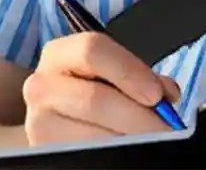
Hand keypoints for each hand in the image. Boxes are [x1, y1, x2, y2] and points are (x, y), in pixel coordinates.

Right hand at [22, 31, 181, 145]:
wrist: (63, 123)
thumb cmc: (93, 94)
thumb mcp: (112, 76)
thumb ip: (139, 76)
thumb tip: (166, 93)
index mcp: (58, 54)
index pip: (91, 50)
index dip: (128, 70)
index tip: (156, 94)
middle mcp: (41, 86)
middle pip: (96, 99)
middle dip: (139, 116)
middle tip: (166, 128)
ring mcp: (39, 123)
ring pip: (95, 134)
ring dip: (132, 140)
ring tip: (152, 141)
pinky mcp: (45, 151)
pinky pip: (88, 155)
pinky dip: (117, 154)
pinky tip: (128, 150)